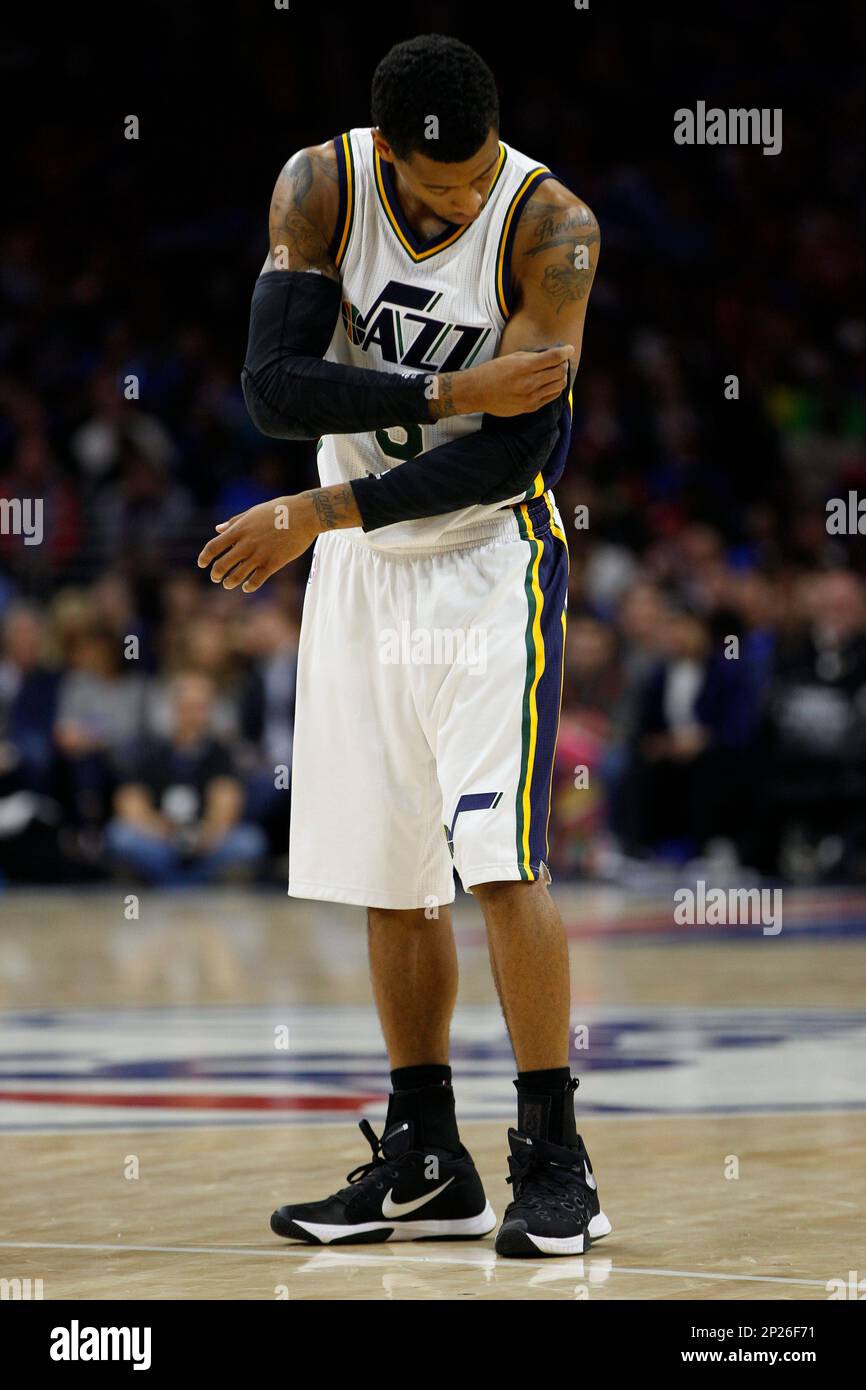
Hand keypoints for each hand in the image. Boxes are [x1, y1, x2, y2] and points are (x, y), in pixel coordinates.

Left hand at [197, 495, 316, 591]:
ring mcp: (260, 554)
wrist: (305, 515)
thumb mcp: (253, 512)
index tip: (202, 564)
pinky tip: (247, 587)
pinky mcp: (274, 563)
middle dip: (216, 574)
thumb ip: (234, 522)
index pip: (213, 547)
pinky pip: (256, 580)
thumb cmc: (279, 510)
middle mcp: (246, 543)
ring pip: (237, 576)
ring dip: (230, 582)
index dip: (204, 557)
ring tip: (228, 584)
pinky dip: (248, 586)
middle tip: (216, 578)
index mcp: (240, 529)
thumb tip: (218, 529)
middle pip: (222, 565)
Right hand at [454, 345, 572, 416]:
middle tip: (561, 361)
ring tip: (556, 372)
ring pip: (559, 385)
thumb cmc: (493, 372)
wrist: (477, 393)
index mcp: (524, 367)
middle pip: (560, 371)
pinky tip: (550, 383)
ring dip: (561, 376)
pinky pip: (551, 397)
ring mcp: (531, 397)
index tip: (569, 349)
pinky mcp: (531, 407)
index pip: (554, 357)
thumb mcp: (512, 358)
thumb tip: (551, 356)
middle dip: (564, 364)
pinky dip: (555, 388)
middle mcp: (529, 383)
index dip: (566, 352)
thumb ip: (533, 357)